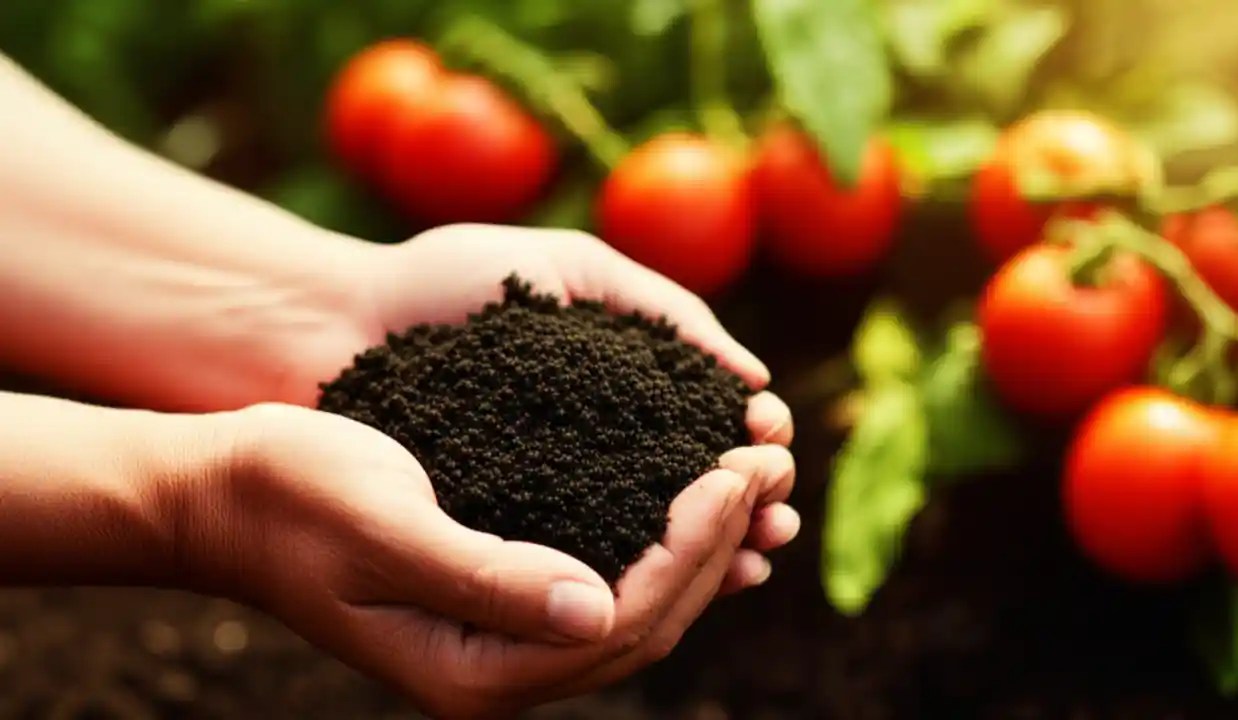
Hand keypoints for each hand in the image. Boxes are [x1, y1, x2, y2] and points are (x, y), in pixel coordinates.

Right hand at [181, 403, 792, 717]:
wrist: (235, 492)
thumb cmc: (297, 498)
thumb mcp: (384, 530)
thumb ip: (486, 579)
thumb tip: (597, 612)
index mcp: (473, 670)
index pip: (621, 622)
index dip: (692, 548)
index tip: (735, 469)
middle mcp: (500, 669)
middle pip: (647, 620)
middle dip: (720, 542)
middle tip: (772, 459)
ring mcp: (506, 639)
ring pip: (640, 603)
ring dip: (706, 541)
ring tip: (758, 469)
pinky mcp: (507, 595)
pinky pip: (610, 576)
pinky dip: (663, 537)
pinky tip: (700, 493)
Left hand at [286, 224, 798, 591]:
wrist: (332, 320)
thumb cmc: (444, 283)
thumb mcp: (565, 269)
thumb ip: (658, 309)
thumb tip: (755, 378)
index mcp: (617, 387)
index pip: (706, 426)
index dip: (751, 441)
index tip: (769, 444)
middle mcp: (593, 449)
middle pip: (694, 490)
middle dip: (747, 503)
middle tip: (775, 507)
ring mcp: (551, 497)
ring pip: (653, 539)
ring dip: (714, 549)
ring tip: (755, 552)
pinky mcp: (505, 535)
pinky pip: (588, 567)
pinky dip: (644, 579)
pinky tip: (689, 587)